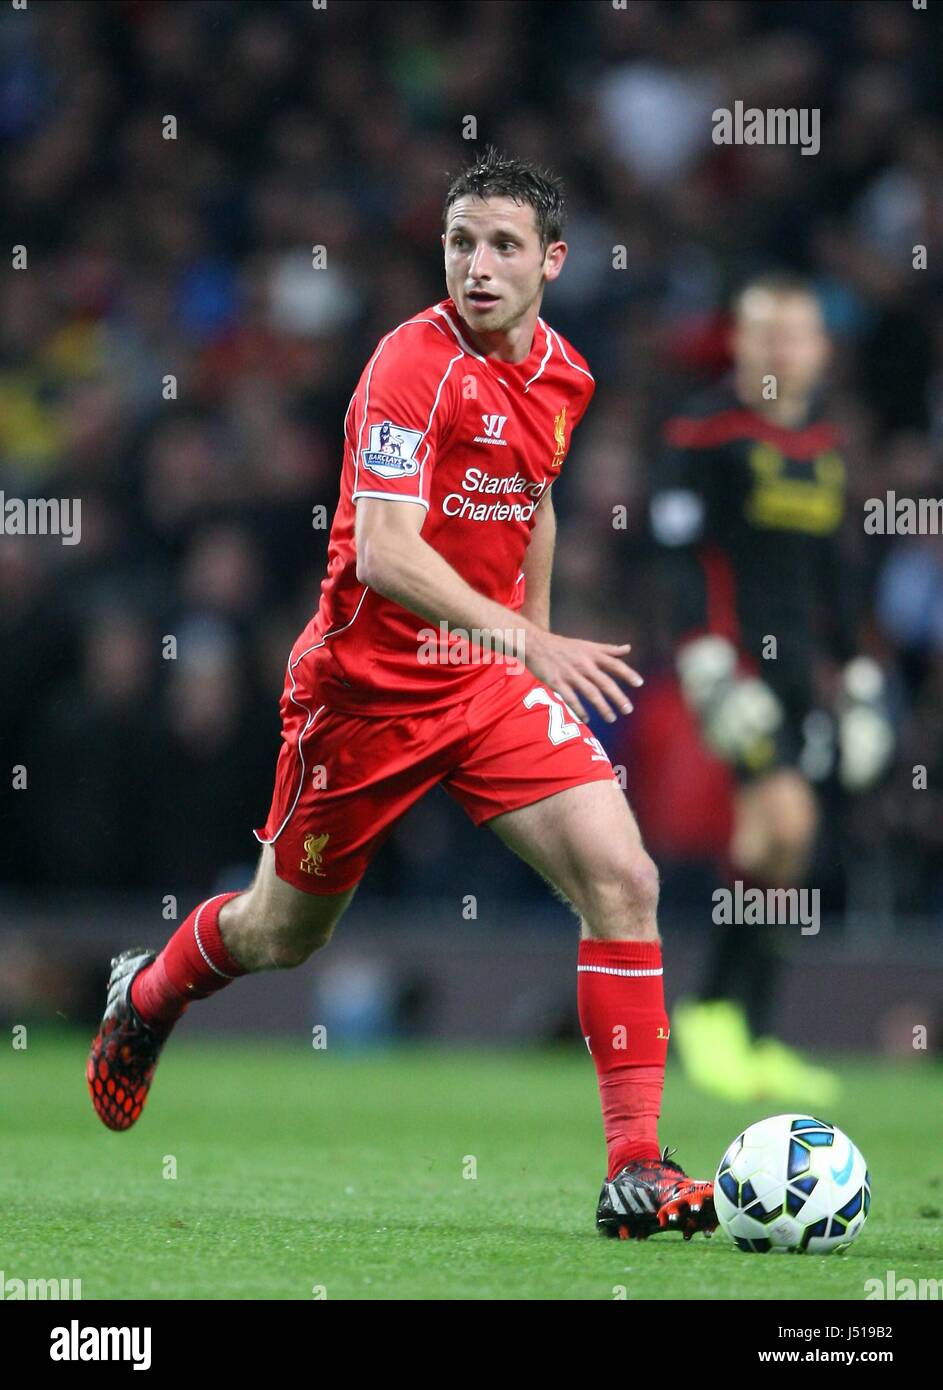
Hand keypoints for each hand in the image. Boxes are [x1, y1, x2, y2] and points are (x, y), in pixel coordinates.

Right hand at [524, 629, 643, 723]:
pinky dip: (579, 710)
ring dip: (602, 707)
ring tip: (611, 718)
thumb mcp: (587, 644)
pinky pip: (571, 699)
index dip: (627, 673)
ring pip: (590, 693)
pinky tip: (586, 719)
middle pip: (605, 682)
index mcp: (591, 654)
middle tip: (628, 710)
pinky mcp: (557, 682)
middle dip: (618, 697)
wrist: (535, 644)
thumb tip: (628, 648)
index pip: (614, 664)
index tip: (639, 683)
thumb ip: (608, 649)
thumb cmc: (563, 645)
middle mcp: (583, 664)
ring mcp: (570, 674)